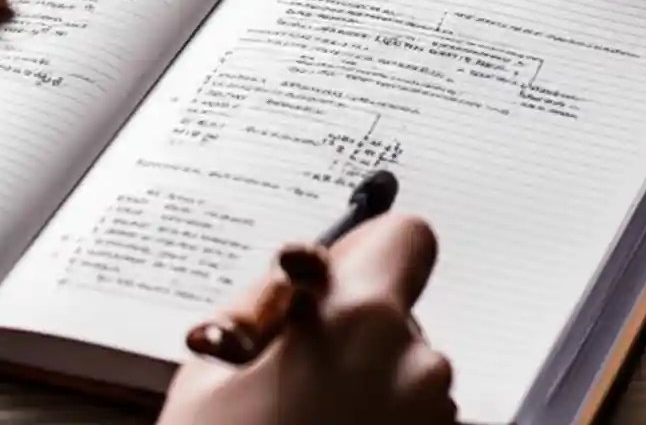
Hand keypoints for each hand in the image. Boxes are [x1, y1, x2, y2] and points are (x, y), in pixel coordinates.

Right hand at [158, 214, 455, 424]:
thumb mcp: (214, 362)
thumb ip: (263, 303)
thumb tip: (294, 281)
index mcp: (361, 320)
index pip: (408, 238)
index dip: (368, 251)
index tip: (333, 277)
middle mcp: (413, 364)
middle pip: (395, 312)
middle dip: (348, 327)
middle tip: (291, 360)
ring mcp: (431, 417)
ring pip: (403, 369)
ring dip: (362, 379)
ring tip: (301, 415)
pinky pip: (410, 416)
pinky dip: (375, 420)